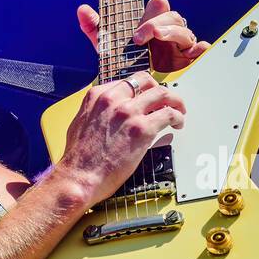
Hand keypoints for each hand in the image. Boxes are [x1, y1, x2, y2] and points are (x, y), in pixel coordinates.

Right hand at [58, 73, 185, 204]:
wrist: (79, 177)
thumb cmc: (78, 158)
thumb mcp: (81, 123)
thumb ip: (97, 112)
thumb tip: (108, 114)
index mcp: (97, 96)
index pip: (126, 81)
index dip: (141, 89)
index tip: (147, 97)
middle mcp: (113, 99)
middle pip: (145, 81)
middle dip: (158, 89)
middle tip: (166, 100)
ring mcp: (128, 112)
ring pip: (161, 93)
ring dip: (174, 100)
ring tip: (179, 110)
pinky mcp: (142, 129)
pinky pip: (168, 114)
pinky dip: (177, 117)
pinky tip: (178, 124)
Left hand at [77, 0, 209, 72]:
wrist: (134, 91)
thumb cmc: (125, 63)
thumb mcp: (108, 46)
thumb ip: (96, 28)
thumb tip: (83, 10)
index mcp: (153, 25)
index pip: (159, 7)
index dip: (150, 13)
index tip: (136, 29)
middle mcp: (169, 33)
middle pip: (173, 17)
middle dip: (157, 23)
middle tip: (139, 37)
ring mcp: (181, 47)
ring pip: (185, 32)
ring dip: (172, 32)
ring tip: (158, 36)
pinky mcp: (190, 62)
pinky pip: (202, 51)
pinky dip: (201, 49)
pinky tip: (194, 52)